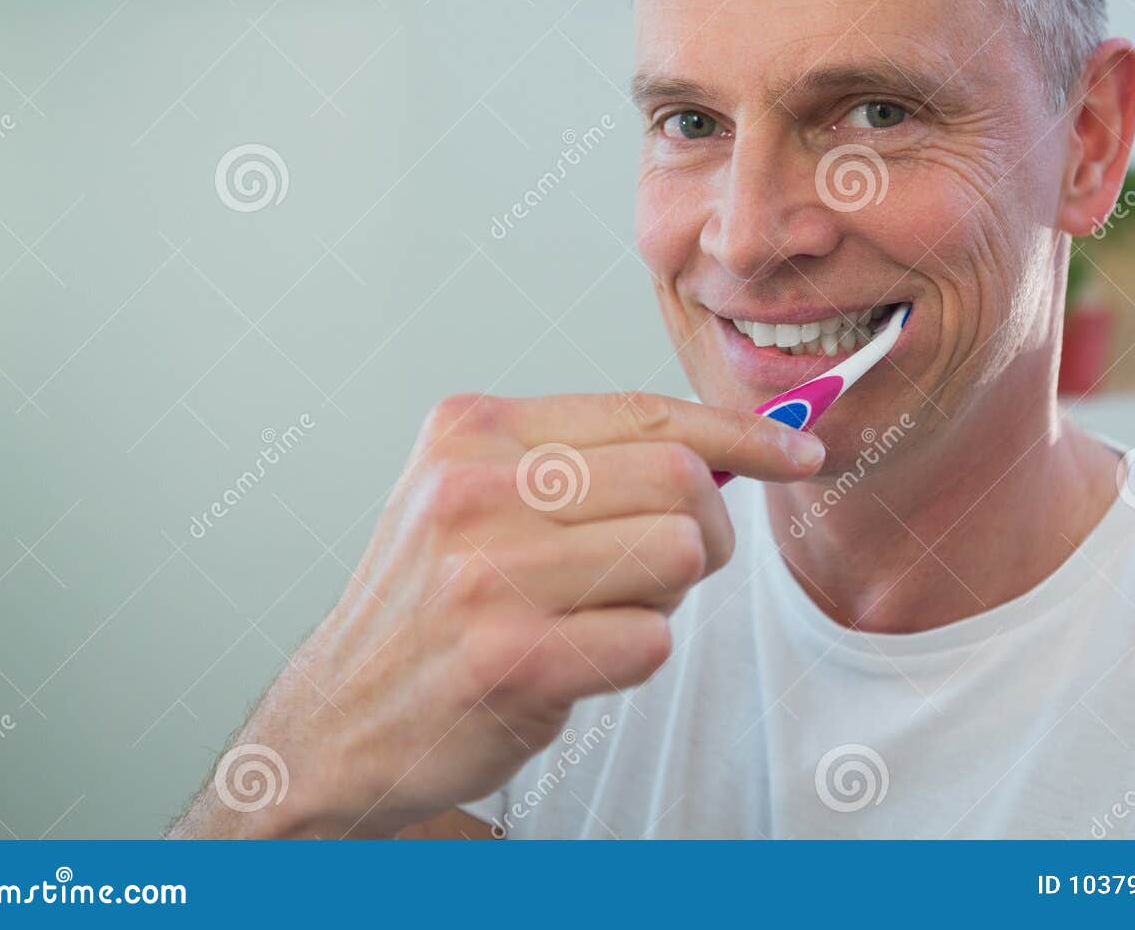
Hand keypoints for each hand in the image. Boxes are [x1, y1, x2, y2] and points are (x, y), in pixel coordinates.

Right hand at [169, 391, 823, 837]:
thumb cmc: (429, 609)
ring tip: (599, 613)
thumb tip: (730, 449)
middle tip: (670, 566)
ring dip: (666, 595)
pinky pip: (651, 640)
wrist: (336, 723)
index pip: (646, 410)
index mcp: (471, 431)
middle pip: (680, 478)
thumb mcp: (477, 498)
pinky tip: (571, 662)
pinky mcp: (511, 661)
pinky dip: (632, 656)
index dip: (741, 432)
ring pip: (679, 553)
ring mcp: (488, 576)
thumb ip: (585, 462)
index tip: (798, 449)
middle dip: (707, 529)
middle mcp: (472, 490)